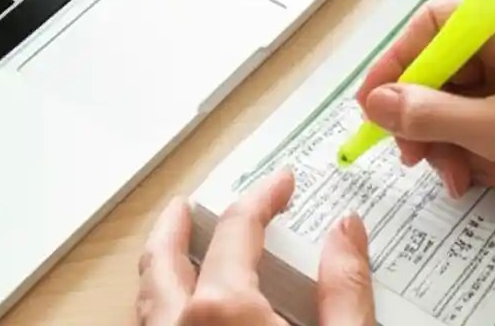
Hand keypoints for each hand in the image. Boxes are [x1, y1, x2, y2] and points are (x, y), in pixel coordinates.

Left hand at [137, 170, 374, 324]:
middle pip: (164, 262)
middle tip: (186, 206)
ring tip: (174, 250)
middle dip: (175, 227)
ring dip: (161, 267)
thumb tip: (346, 232)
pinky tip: (180, 309)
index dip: (263, 198)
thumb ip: (345, 289)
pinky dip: (160, 306)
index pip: (238, 231)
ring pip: (147, 301)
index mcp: (221, 311)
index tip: (280, 183)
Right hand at [356, 0, 494, 228]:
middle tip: (415, 157)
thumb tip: (377, 102)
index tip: (371, 105)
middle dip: (426, 118)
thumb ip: (431, 114)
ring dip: (450, 142)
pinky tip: (492, 176)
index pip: (433, 25)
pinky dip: (475, 149)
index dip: (396, 64)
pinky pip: (479, 119)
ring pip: (456, 100)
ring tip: (463, 177)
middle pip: (440, 67)